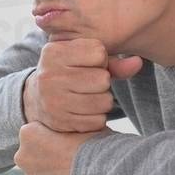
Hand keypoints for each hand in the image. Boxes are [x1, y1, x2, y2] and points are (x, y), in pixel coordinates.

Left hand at [15, 121, 112, 174]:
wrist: (101, 171)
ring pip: (40, 169)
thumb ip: (64, 124)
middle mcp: (23, 156)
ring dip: (52, 167)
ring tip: (74, 165)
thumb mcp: (76, 123)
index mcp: (27, 133)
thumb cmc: (89, 141)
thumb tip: (68, 123)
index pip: (36, 128)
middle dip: (47, 150)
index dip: (53, 131)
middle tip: (69, 150)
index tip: (66, 134)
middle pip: (34, 150)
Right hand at [22, 38, 142, 132]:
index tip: (88, 63)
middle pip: (102, 79)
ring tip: (88, 96)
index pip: (98, 52)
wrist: (36, 98)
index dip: (100, 59)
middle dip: (102, 81)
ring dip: (102, 100)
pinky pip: (98, 121)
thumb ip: (113, 61)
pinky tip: (84, 111)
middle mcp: (49, 76)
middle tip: (89, 82)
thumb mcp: (82, 59)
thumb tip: (138, 62)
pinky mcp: (60, 122)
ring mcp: (53, 101)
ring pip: (103, 101)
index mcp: (53, 52)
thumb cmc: (67, 72)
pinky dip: (97, 117)